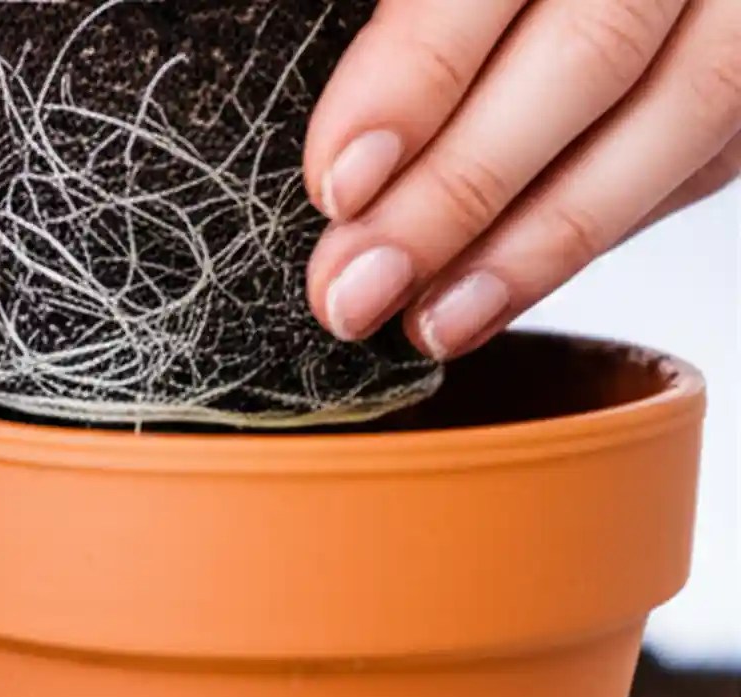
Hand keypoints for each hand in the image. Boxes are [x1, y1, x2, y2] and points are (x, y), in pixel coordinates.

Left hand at [304, 0, 739, 359]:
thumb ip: (418, 18)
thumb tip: (339, 143)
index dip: (416, 78)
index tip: (336, 182)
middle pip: (585, 56)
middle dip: (457, 192)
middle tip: (353, 289)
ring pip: (675, 117)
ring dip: (540, 243)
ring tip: (431, 321)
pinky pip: (707, 152)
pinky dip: (603, 226)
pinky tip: (509, 280)